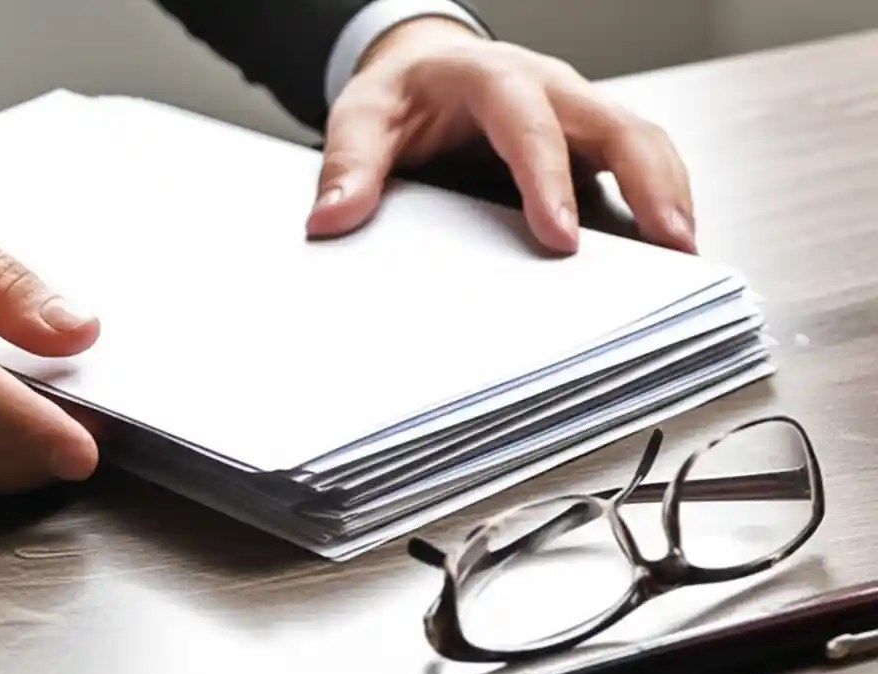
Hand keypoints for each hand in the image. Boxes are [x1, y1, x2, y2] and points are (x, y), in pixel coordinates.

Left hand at [306, 17, 695, 253]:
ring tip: (687, 259)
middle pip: (616, 123)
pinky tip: (666, 254)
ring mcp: (578, 115)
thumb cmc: (401, 96)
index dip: (548, 177)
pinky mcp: (589, 146)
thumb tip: (329, 219)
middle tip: (673, 244)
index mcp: (490, 77)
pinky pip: (638, 166)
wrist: (424, 71)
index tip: (559, 238)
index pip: (528, 121)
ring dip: (670, 194)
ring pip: (643, 142)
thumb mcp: (362, 118)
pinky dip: (660, 202)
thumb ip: (348, 165)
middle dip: (650, 181)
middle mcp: (549, 89)